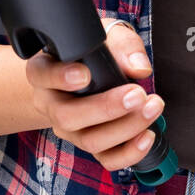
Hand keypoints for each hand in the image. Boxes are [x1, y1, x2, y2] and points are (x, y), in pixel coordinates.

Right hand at [24, 17, 162, 172]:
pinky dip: (129, 153)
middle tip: (136, 94)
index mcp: (44, 70)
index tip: (85, 74)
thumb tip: (139, 67)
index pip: (42, 75)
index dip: (60, 77)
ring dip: (125, 128)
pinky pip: (105, 159)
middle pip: (67, 116)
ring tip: (152, 108)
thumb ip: (122, 45)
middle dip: (106, 107)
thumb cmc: (91, 52)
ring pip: (88, 140)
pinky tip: (147, 135)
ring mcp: (67, 129)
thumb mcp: (104, 36)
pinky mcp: (88, 144)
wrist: (83, 73)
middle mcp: (50, 104)